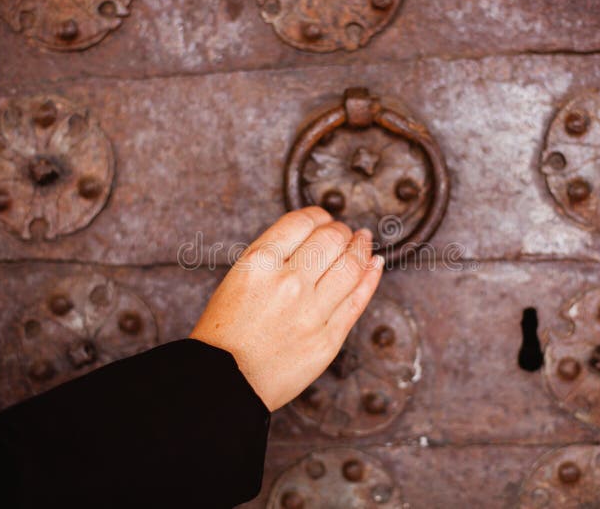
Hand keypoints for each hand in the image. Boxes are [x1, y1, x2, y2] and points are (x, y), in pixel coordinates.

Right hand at [190, 207, 383, 410]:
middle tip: (342, 231)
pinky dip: (371, 277)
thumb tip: (310, 237)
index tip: (322, 218)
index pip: (300, 222)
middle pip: (331, 239)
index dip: (317, 215)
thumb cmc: (224, 334)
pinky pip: (358, 300)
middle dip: (340, 230)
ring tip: (362, 240)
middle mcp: (288, 282)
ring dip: (360, 247)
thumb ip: (272, 257)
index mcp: (259, 263)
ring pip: (350, 265)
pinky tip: (374, 264)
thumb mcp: (237, 279)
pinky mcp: (328, 339)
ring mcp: (311, 311)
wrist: (224, 384)